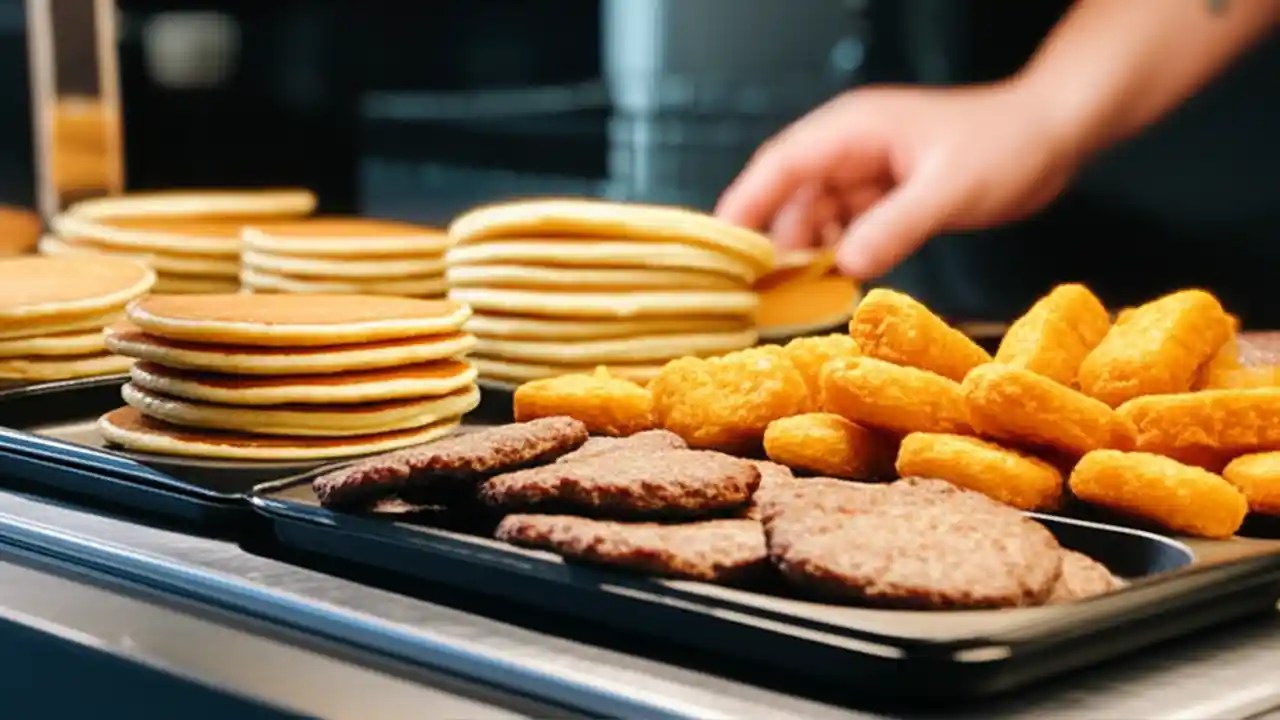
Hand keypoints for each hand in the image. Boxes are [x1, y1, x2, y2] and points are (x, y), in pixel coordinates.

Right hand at [715, 80, 1084, 278]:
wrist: (1055, 134)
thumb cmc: (1008, 143)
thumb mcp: (949, 188)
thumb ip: (896, 226)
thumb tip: (846, 267)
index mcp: (851, 131)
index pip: (778, 167)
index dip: (743, 208)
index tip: (719, 252)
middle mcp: (849, 150)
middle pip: (789, 200)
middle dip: (775, 246)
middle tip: (762, 298)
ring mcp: (867, 174)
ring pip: (816, 220)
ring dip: (810, 258)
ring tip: (801, 301)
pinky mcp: (886, 197)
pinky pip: (846, 231)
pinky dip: (840, 258)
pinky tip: (842, 286)